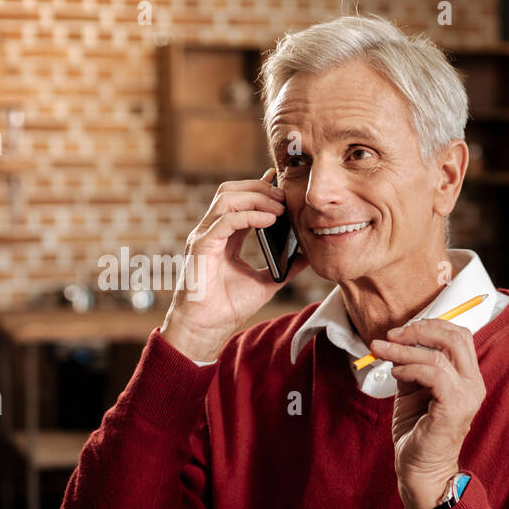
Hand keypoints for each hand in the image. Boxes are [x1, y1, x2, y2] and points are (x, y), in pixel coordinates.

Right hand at [160, 167, 309, 361]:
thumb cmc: (230, 306)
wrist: (209, 327)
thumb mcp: (267, 282)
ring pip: (226, 199)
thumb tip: (307, 256)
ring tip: (280, 207)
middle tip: (284, 196)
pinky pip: (225, 220)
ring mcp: (204, 236)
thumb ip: (285, 267)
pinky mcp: (202, 246)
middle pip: (230, 191)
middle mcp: (212, 231)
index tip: (279, 181)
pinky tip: (269, 219)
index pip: (240, 201)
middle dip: (258, 188)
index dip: (259, 188)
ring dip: (256, 198)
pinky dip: (249, 215)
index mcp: (224, 236)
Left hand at [371, 320, 485, 508]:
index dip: (429, 325)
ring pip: (440, 355)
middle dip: (419, 330)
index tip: (400, 331)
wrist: (420, 470)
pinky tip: (395, 374)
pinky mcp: (454, 408)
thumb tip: (396, 339)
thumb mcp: (412, 389)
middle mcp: (473, 384)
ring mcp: (467, 396)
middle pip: (455, 337)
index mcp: (467, 377)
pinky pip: (434, 374)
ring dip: (405, 349)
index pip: (458, 335)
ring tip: (382, 352)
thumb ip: (412, 364)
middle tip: (391, 335)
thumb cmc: (417, 431)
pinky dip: (410, 368)